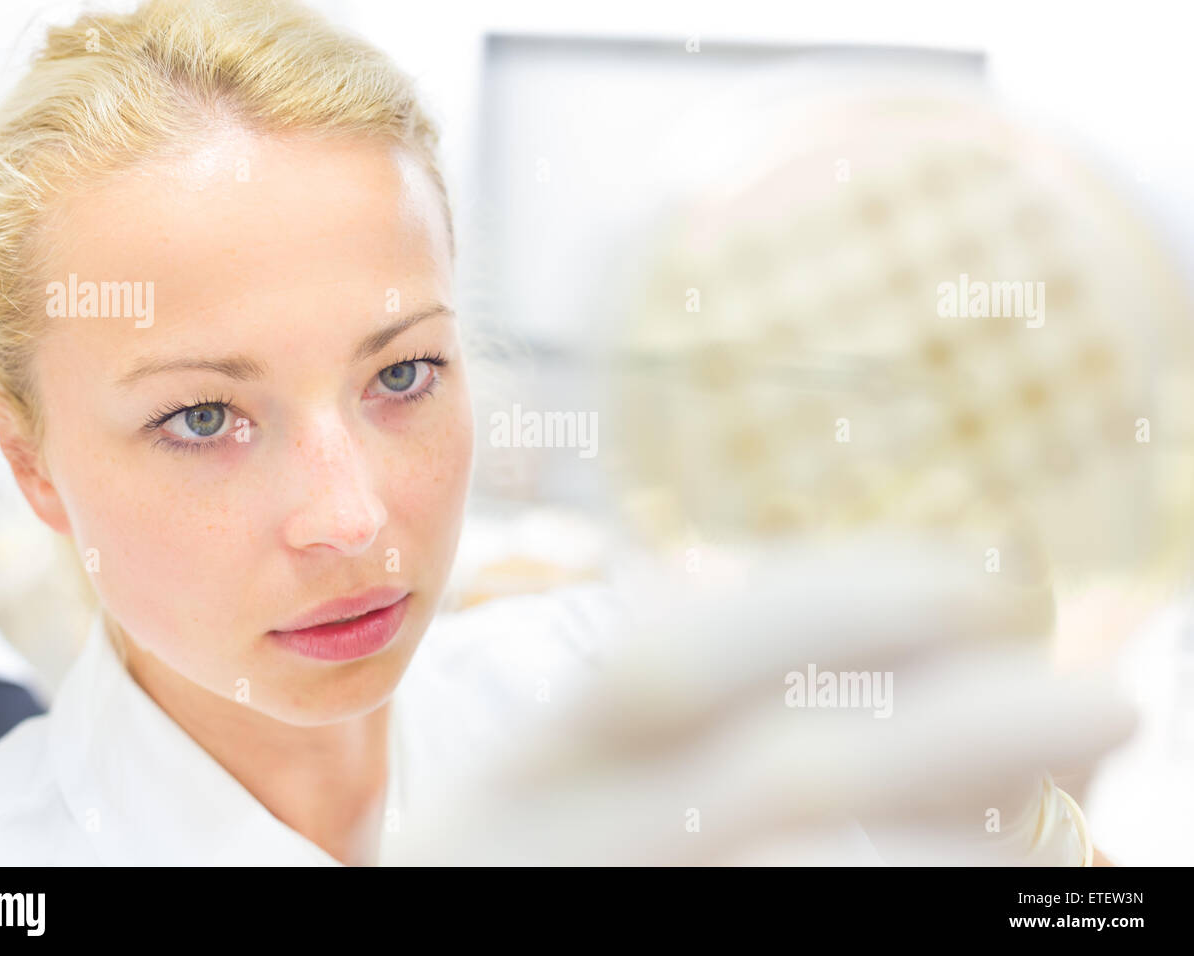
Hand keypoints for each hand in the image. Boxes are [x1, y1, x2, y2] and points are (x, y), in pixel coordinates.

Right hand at [382, 532, 1135, 864]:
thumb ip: (659, 737)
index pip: (663, 662)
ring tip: (1070, 826)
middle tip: (1105, 698)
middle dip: (954, 735)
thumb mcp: (550, 802)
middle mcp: (551, 857)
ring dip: (963, 850)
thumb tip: (895, 663)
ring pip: (808, 882)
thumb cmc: (526, 881)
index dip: (832, 605)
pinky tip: (993, 890)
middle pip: (771, 785)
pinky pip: (814, 949)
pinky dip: (925, 909)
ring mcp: (601, 928)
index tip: (977, 579)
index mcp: (515, 779)